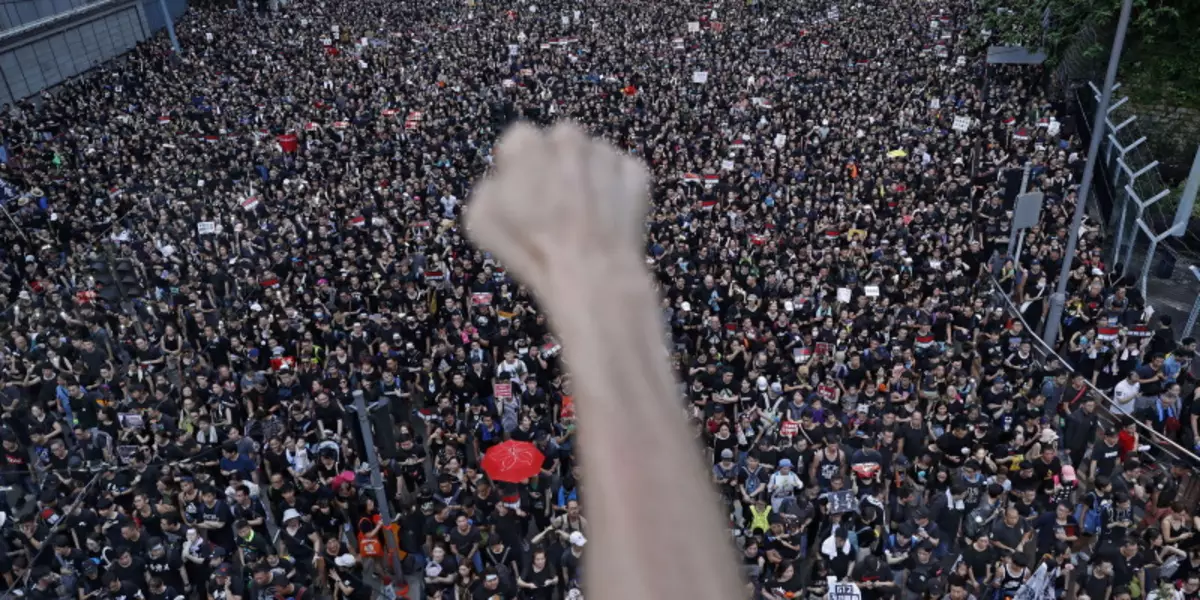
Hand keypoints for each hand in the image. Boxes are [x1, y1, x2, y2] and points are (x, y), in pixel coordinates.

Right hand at [465, 122, 649, 295]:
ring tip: (584, 213)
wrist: (590, 271)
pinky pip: (622, 174)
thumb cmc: (530, 246)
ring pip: (593, 156)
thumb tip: (502, 182)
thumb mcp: (480, 218)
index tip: (522, 191)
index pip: (519, 140)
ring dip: (587, 175)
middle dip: (556, 164)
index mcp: (527, 143)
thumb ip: (489, 187)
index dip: (519, 167)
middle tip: (555, 202)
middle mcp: (569, 137)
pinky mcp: (636, 172)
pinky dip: (617, 189)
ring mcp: (606, 153)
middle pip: (559, 142)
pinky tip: (608, 216)